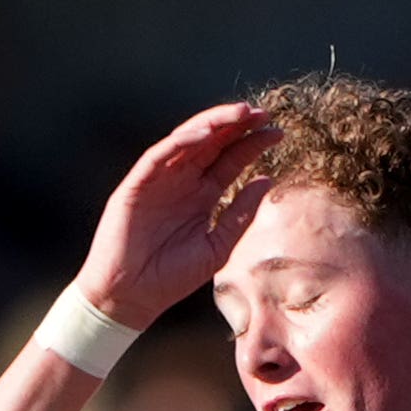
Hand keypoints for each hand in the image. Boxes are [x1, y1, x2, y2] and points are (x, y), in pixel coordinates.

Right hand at [72, 102, 286, 332]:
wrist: (133, 296)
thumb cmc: (172, 276)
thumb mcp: (218, 246)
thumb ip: (241, 213)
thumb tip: (267, 180)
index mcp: (202, 195)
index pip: (230, 160)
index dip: (252, 144)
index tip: (277, 133)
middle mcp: (182, 181)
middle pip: (212, 143)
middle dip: (236, 126)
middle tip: (262, 113)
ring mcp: (159, 180)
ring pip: (187, 140)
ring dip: (212, 124)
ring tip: (239, 114)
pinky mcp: (137, 184)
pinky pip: (159, 155)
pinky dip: (180, 142)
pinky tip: (204, 133)